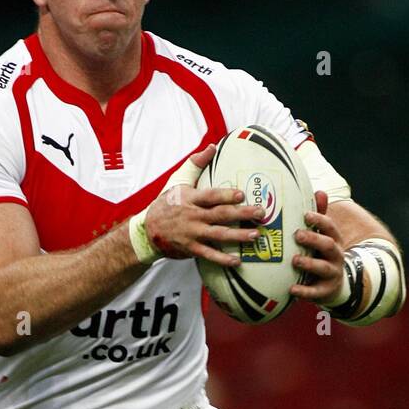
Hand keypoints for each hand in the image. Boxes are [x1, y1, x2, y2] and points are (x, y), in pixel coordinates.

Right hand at [144, 144, 265, 266]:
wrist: (148, 229)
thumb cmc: (167, 202)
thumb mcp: (178, 180)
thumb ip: (196, 163)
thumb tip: (212, 146)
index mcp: (191, 198)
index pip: (210, 196)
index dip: (225, 195)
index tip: (241, 195)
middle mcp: (193, 216)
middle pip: (220, 214)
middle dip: (242, 214)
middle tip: (260, 212)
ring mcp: (193, 233)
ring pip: (218, 235)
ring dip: (238, 236)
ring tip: (255, 234)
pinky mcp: (191, 248)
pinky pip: (209, 255)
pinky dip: (222, 259)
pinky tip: (237, 261)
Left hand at [288, 190, 346, 302]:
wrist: (335, 284)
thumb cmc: (322, 255)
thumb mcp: (323, 236)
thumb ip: (320, 217)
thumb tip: (320, 191)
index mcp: (334, 240)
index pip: (329, 227)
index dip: (319, 220)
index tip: (305, 215)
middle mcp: (336, 255)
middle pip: (328, 245)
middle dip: (314, 239)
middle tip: (297, 235)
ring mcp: (332, 274)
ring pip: (324, 268)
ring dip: (309, 264)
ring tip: (294, 260)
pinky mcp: (325, 291)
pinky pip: (315, 292)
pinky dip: (304, 291)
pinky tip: (291, 289)